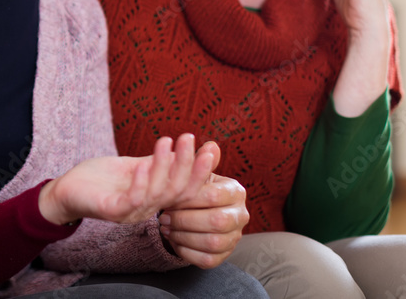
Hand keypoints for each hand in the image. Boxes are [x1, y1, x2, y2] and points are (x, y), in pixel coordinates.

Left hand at [38, 134, 215, 225]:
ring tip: (167, 141)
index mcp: (156, 200)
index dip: (200, 170)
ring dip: (164, 166)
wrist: (68, 190)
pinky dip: (141, 181)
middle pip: (177, 191)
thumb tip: (194, 145)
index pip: (185, 188)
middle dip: (187, 165)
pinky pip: (132, 199)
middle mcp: (148, 210)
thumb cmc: (103, 178)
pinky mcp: (112, 211)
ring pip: (158, 193)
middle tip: (191, 138)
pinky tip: (143, 163)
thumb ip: (162, 161)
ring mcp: (131, 213)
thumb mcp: (137, 165)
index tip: (211, 147)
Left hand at [158, 143, 248, 267]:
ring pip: (212, 242)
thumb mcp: (195, 174)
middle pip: (216, 221)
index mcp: (236, 192)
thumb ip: (201, 161)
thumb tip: (211, 146)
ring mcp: (235, 238)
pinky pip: (207, 260)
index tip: (169, 198)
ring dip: (184, 235)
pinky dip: (187, 251)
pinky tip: (174, 241)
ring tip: (165, 227)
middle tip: (164, 216)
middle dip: (186, 219)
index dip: (189, 199)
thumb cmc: (193, 190)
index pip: (214, 196)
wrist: (195, 212)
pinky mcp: (223, 256)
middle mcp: (241, 215)